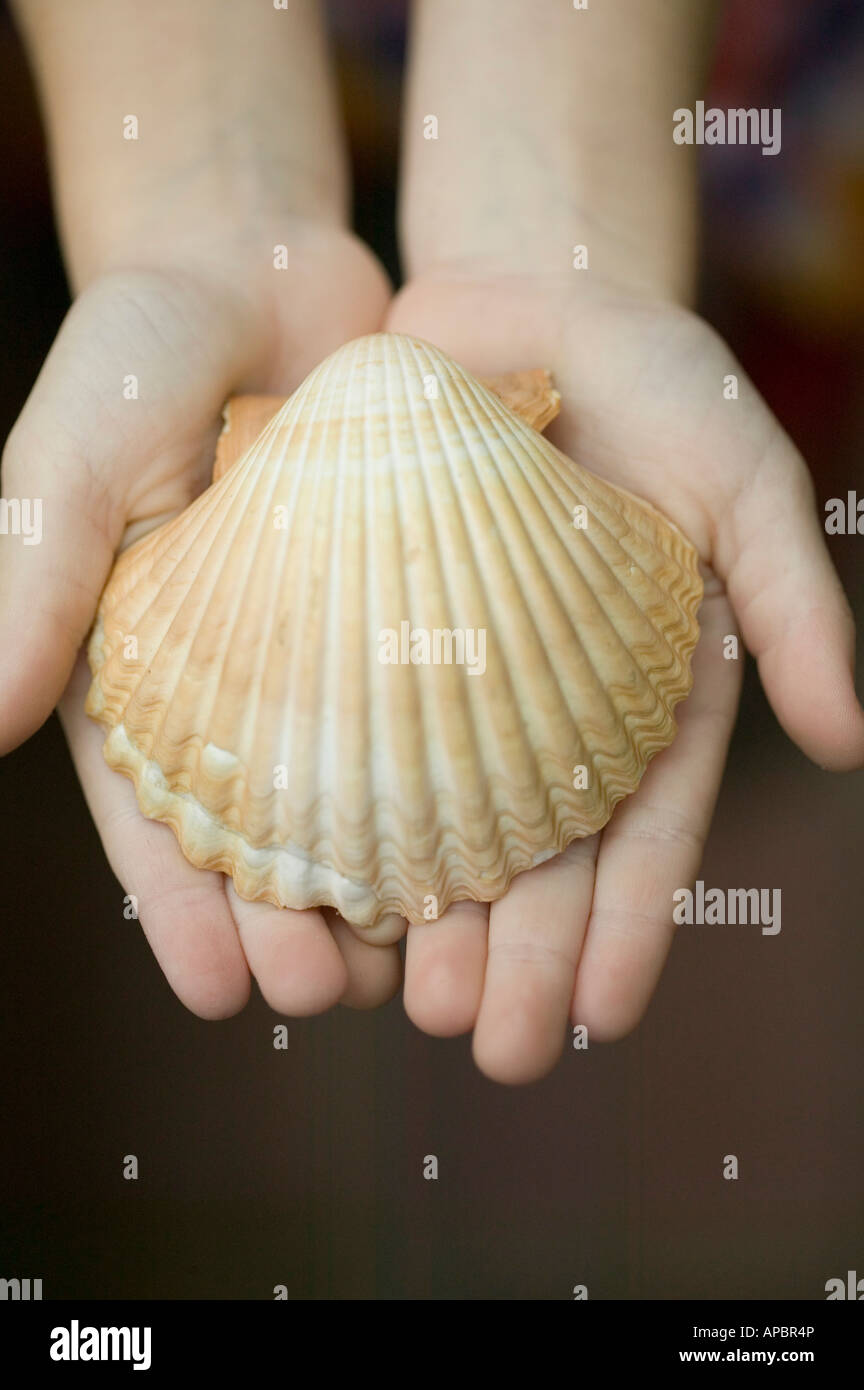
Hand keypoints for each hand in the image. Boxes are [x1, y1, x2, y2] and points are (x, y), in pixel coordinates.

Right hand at [1, 226, 405, 1017]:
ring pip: (363, 797)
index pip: (154, 820)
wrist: (267, 279)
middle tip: (328, 996)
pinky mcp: (422, 618)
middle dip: (291, 927)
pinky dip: (467, 786)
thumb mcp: (76, 452)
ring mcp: (337, 656)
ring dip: (384, 889)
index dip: (182, 912)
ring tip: (414, 969)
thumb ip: (29, 574)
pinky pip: (449, 715)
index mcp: (141, 673)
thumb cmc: (146, 354)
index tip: (221, 992)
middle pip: (266, 836)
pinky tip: (497, 859)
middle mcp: (241, 684)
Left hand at [385, 269, 863, 1083]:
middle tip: (496, 1052)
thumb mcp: (740, 478)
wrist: (519, 301)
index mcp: (645, 689)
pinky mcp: (368, 641)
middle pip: (539, 853)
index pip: (643, 829)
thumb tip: (848, 744)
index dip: (629, 925)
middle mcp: (548, 705)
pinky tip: (334, 902)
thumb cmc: (650, 382)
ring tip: (417, 1011)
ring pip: (445, 823)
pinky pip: (354, 745)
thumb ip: (791, 606)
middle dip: (524, 958)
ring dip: (438, 924)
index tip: (603, 1017)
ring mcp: (457, 680)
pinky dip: (349, 825)